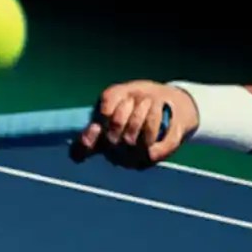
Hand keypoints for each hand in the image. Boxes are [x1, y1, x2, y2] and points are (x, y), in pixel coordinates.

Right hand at [71, 80, 197, 168]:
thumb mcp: (120, 92)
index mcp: (98, 138)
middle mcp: (112, 153)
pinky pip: (148, 143)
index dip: (84, 142)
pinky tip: (157, 108)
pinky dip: (152, 120)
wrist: (171, 103)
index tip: (95, 127)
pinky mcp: (150, 159)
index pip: (80, 150)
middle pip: (111, 137)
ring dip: (139, 115)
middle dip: (122, 113)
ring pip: (130, 140)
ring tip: (147, 101)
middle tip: (132, 99)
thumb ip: (107, 99)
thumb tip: (104, 114)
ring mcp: (131, 159)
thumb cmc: (139, 98)